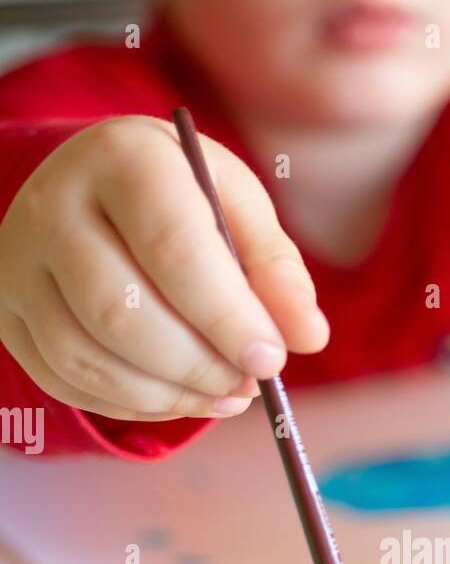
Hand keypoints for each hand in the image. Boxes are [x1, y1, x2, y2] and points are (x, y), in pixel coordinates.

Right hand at [0, 116, 327, 420]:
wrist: (92, 191)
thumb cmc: (179, 200)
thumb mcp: (236, 208)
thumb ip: (275, 269)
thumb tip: (305, 337)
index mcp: (124, 159)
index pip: (172, 249)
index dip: (227, 316)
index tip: (271, 358)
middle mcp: (54, 206)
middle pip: (119, 313)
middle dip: (197, 366)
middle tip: (247, 383)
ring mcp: (19, 263)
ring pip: (85, 356)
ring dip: (167, 395)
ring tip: (223, 394)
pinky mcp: (8, 313)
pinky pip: (65, 380)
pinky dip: (131, 404)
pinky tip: (178, 396)